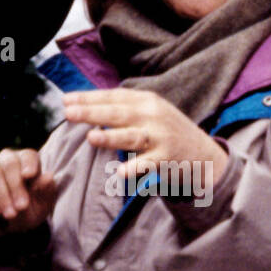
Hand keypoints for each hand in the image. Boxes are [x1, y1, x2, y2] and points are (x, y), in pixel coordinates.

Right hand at [0, 148, 56, 235]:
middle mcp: (8, 161)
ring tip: (9, 214)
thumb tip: (48, 177)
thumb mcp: (42, 205)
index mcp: (28, 163)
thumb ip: (46, 191)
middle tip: (21, 207)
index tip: (29, 176)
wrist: (12, 227)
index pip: (28, 156)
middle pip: (9, 163)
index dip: (29, 164)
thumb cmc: (30, 211)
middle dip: (15, 186)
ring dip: (1, 194)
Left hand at [62, 89, 228, 188]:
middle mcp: (153, 116)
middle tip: (69, 113)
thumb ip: (124, 108)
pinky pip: (147, 165)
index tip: (66, 100)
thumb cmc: (167, 131)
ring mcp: (161, 138)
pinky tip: (121, 173)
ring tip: (91, 137)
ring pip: (132, 136)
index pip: (113, 96)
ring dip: (111, 138)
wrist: (203, 154)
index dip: (89, 98)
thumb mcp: (150, 112)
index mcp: (147, 100)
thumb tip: (86, 105)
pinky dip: (135, 168)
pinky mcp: (167, 159)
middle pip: (119, 114)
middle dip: (92, 112)